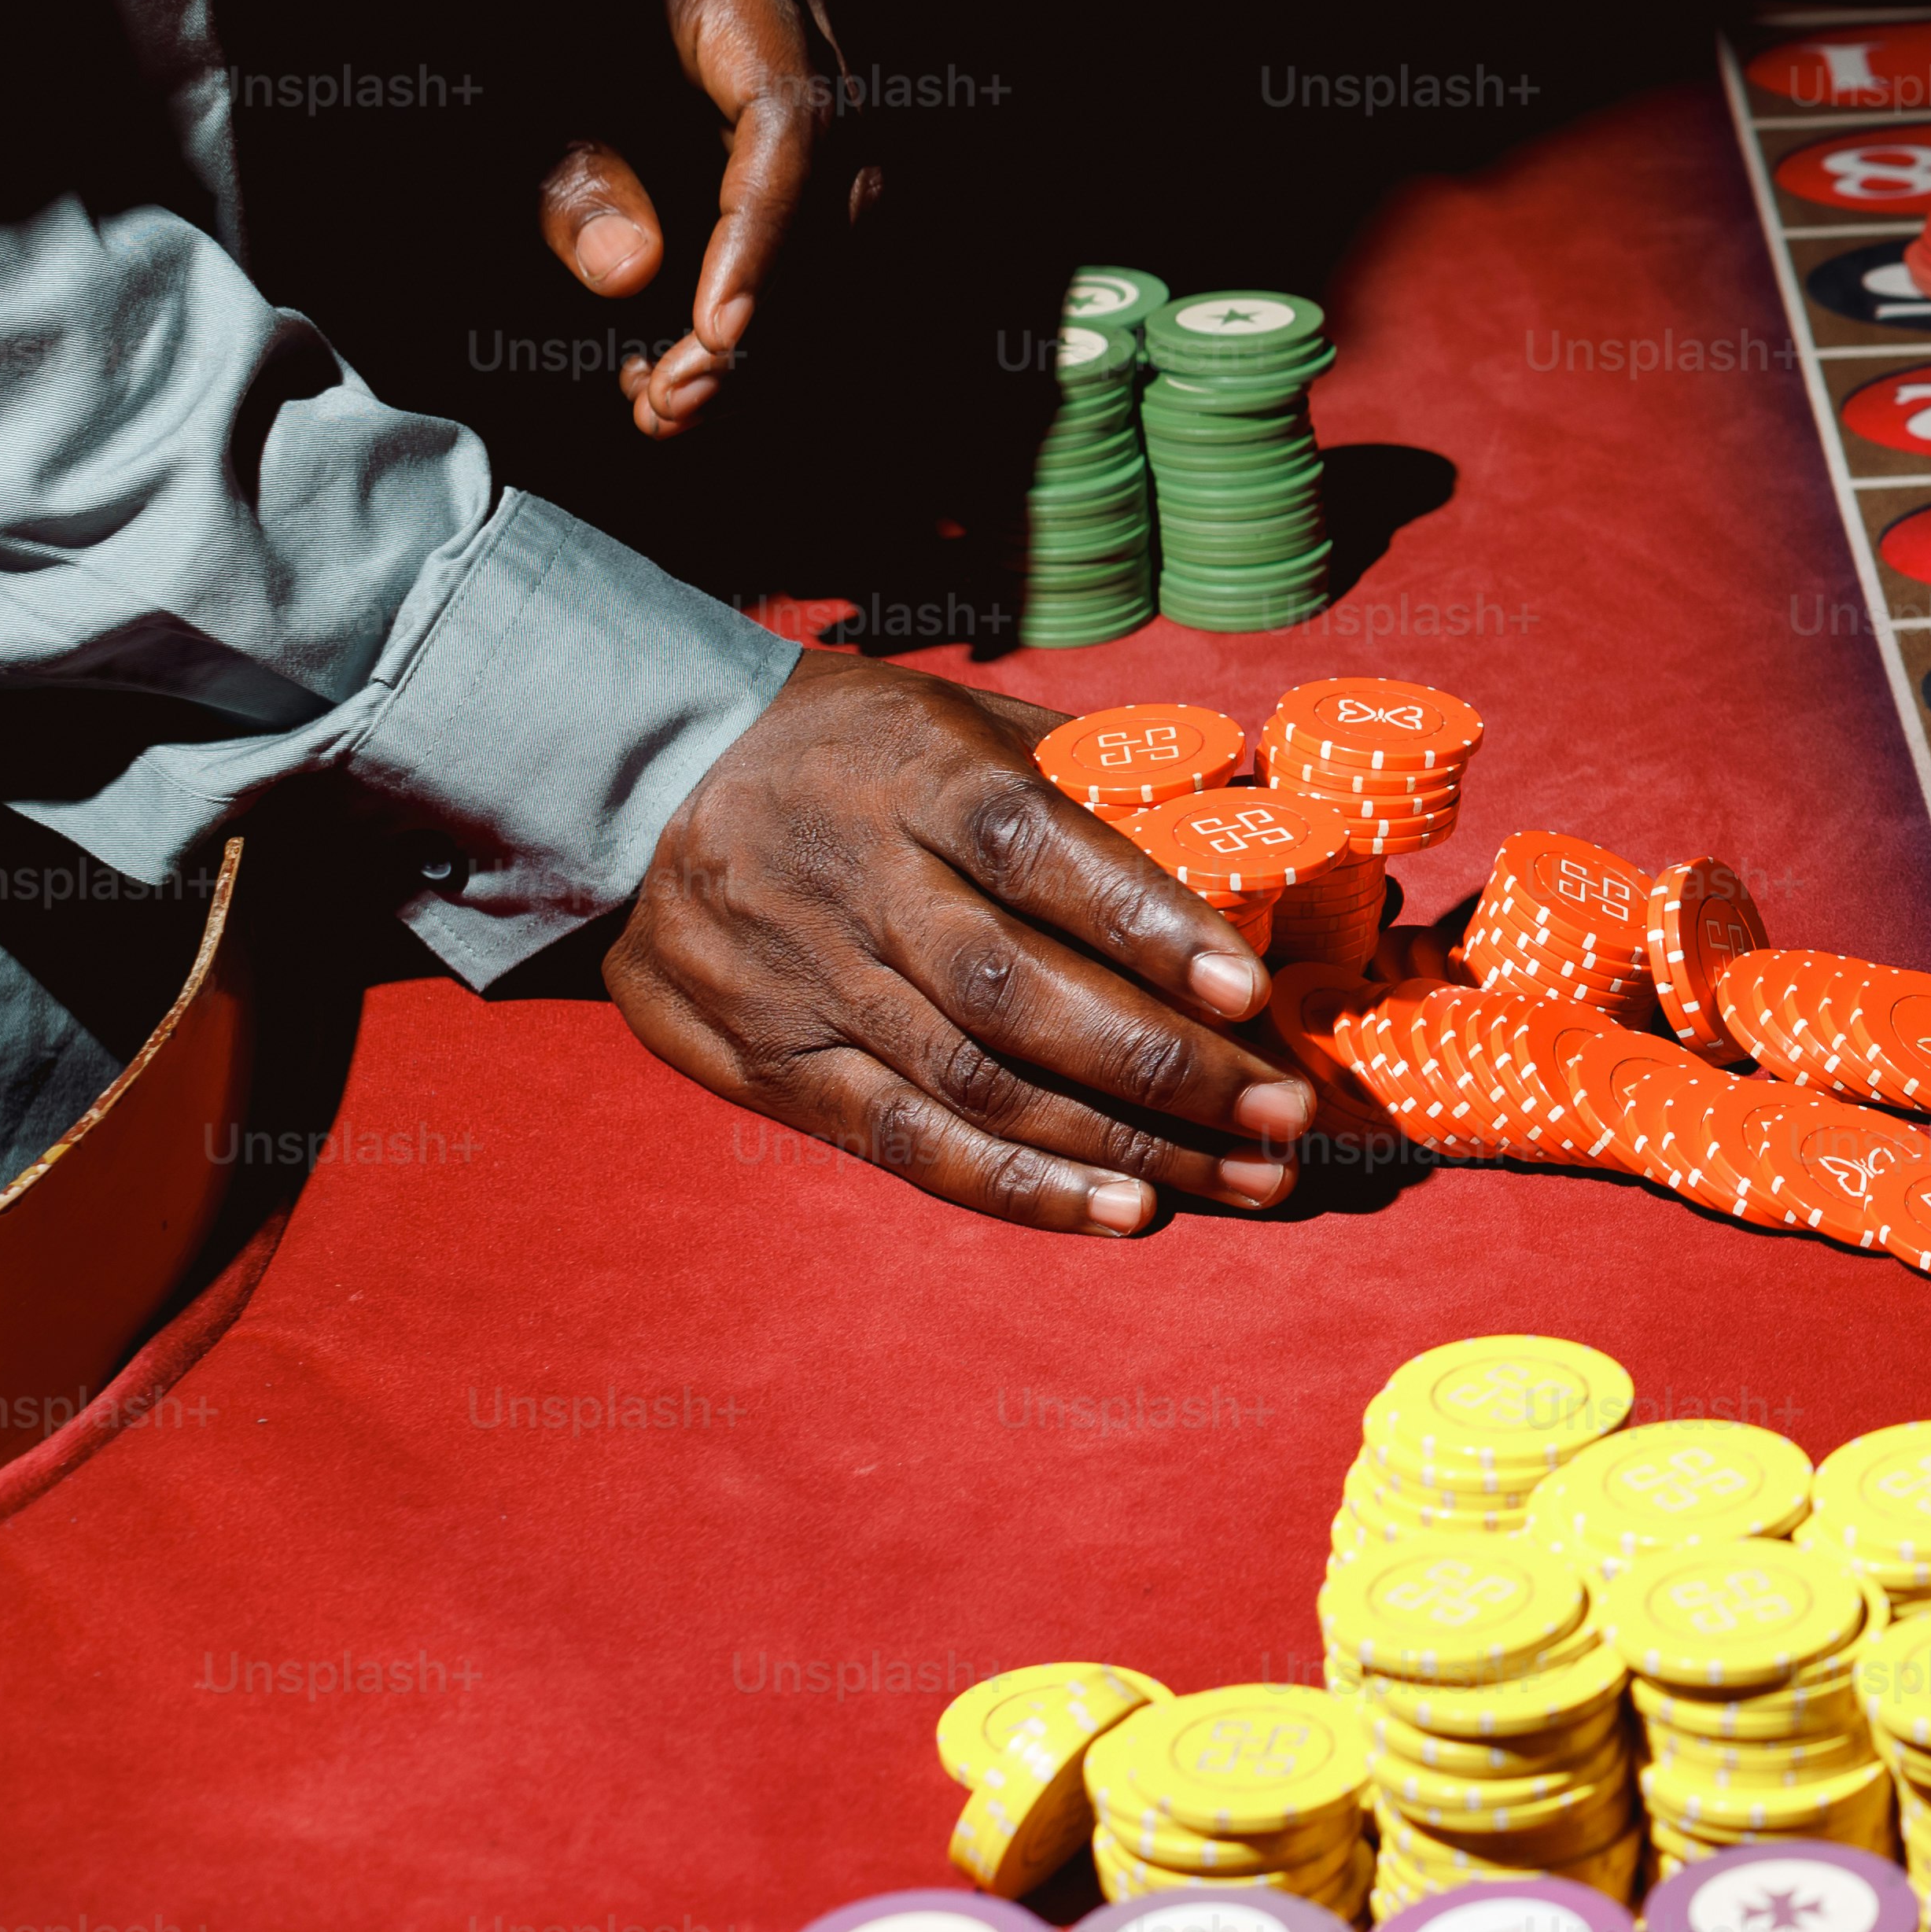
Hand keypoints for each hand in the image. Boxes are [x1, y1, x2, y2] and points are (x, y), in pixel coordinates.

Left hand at [538, 0, 883, 436]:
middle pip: (842, 186)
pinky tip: (690, 360)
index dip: (764, 232)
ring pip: (845, 222)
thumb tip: (624, 272)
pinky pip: (815, 224)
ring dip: (773, 328)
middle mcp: (805, 26)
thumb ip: (564, 166)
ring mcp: (817, 74)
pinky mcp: (798, 128)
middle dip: (771, 311)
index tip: (718, 330)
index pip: (794, 118)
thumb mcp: (518, 73)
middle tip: (675, 399)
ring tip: (672, 399)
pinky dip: (761, 302)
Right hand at [607, 655, 1313, 1230]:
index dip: (1147, 924)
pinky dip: (1021, 1187)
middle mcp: (861, 888)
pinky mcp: (770, 1066)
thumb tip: (1252, 811)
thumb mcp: (959, 720)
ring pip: (978, 1086)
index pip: (1039, 855)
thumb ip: (1092, 770)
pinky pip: (906, 1144)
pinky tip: (1122, 1211)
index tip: (1249, 988)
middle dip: (1167, 1068)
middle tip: (1285, 1114)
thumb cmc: (854, 747)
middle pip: (1018, 995)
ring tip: (1244, 1178)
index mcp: (918, 782)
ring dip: (1124, 1146)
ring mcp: (809, 986)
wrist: (645, 781)